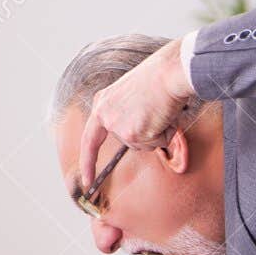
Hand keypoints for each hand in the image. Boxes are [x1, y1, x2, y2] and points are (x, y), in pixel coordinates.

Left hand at [79, 34, 193, 188]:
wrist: (168, 72)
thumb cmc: (158, 78)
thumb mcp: (134, 96)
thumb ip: (129, 115)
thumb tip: (141, 137)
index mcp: (102, 103)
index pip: (90, 139)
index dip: (88, 162)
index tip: (87, 182)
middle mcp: (105, 116)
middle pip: (129, 142)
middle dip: (147, 135)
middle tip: (158, 112)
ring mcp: (118, 126)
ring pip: (145, 144)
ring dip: (158, 131)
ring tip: (160, 108)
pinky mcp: (133, 134)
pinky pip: (157, 143)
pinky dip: (166, 132)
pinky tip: (165, 114)